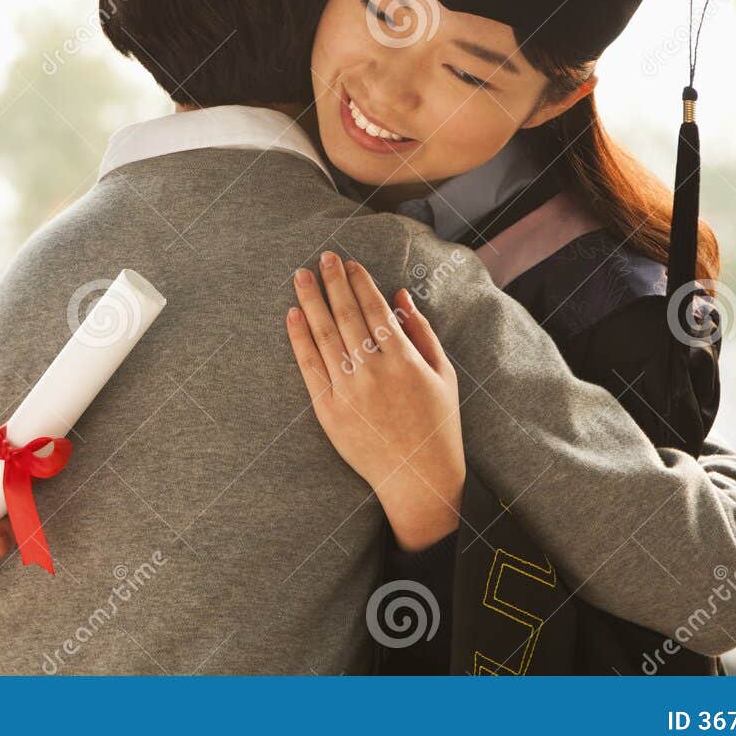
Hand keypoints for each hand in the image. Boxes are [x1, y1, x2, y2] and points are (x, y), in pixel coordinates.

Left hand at [285, 251, 464, 549]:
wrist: (417, 478)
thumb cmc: (437, 425)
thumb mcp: (443, 374)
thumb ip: (422, 331)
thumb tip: (400, 295)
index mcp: (404, 360)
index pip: (375, 309)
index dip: (360, 283)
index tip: (349, 263)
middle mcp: (373, 372)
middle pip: (347, 315)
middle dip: (333, 282)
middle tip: (323, 257)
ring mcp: (348, 391)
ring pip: (324, 335)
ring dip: (311, 301)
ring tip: (301, 276)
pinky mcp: (329, 411)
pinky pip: (309, 367)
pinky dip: (299, 338)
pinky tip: (293, 315)